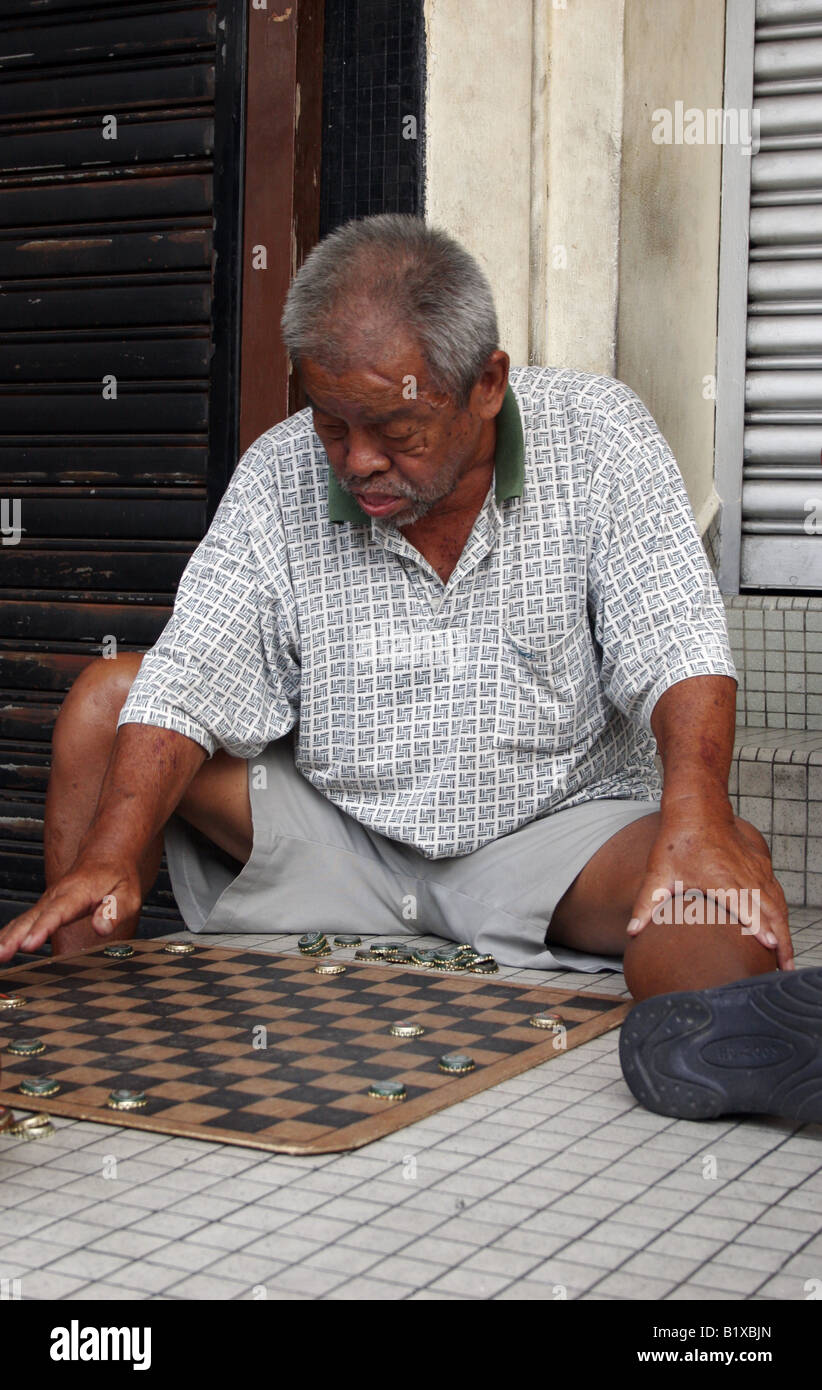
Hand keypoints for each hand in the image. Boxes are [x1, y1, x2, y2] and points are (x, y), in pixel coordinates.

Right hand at [0, 854, 142, 962]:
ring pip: (24, 919)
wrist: (108, 856)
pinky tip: (1, 946)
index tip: (29, 944)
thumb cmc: (118, 877)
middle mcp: (58, 895)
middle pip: (34, 917)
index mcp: (78, 892)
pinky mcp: (46, 906)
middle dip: (16, 936)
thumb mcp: (127, 894)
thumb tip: (102, 928)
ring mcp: (49, 900)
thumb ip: (114, 910)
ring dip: (8, 937)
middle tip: (2, 954)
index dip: (43, 928)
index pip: (58, 912)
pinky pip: (24, 920)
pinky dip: (10, 933)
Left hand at [626, 807, 792, 970]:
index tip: (771, 946)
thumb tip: (632, 931)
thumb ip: (647, 904)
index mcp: (721, 880)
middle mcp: (744, 876)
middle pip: (770, 912)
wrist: (698, 810)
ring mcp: (755, 870)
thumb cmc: (678, 842)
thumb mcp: (658, 873)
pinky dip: (782, 913)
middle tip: (785, 968)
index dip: (760, 927)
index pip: (746, 907)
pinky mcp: (760, 866)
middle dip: (781, 942)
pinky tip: (781, 929)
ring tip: (786, 957)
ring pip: (778, 904)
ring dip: (785, 931)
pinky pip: (777, 893)